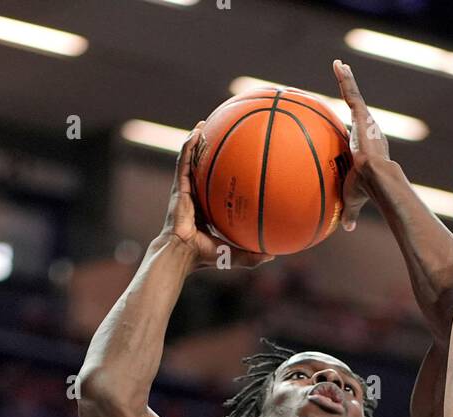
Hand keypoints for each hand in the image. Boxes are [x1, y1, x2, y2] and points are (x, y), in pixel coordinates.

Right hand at [159, 124, 272, 269]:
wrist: (182, 253)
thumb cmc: (204, 256)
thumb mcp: (234, 254)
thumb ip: (252, 255)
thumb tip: (274, 256)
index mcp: (205, 209)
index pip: (213, 188)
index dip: (220, 175)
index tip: (233, 162)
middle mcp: (194, 196)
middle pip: (201, 169)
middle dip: (207, 151)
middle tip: (218, 134)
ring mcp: (184, 190)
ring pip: (189, 160)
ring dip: (195, 141)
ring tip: (203, 125)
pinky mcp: (178, 187)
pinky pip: (183, 161)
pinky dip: (188, 146)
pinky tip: (196, 132)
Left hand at [333, 60, 390, 230]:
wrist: (376, 178)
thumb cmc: (366, 190)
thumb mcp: (352, 200)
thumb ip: (349, 213)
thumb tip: (346, 230)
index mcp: (367, 149)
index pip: (359, 135)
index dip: (355, 130)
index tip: (350, 127)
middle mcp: (368, 132)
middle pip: (358, 111)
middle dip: (351, 96)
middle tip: (344, 85)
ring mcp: (366, 123)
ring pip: (355, 97)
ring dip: (347, 81)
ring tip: (339, 65)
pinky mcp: (363, 116)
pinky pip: (351, 93)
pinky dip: (344, 78)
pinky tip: (337, 64)